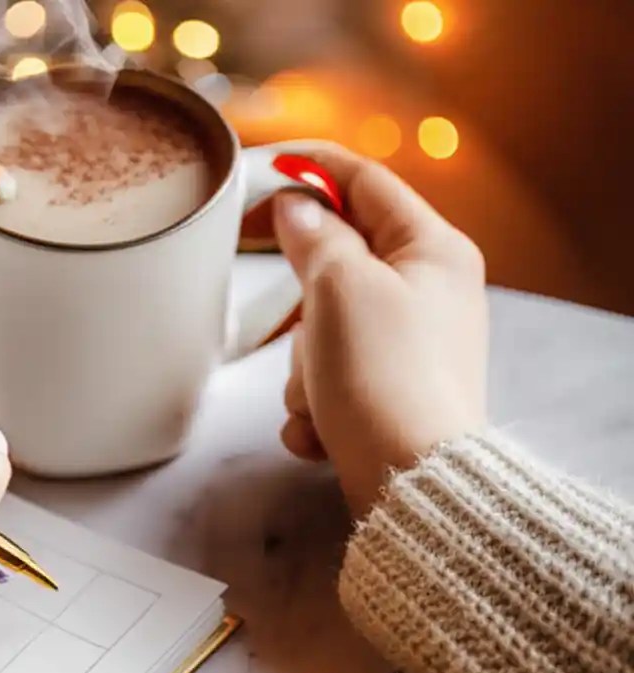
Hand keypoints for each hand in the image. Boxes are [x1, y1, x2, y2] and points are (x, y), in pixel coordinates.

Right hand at [271, 143, 488, 517]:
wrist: (411, 484)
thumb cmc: (385, 377)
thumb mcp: (341, 286)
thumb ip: (313, 236)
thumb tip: (297, 207)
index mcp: (433, 251)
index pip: (366, 181)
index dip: (311, 165)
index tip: (262, 165)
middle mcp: (429, 293)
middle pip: (337, 264)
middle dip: (301, 305)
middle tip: (291, 321)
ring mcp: (409, 347)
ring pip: (323, 330)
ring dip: (304, 367)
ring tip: (322, 397)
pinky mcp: (388, 394)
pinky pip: (329, 379)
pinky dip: (314, 404)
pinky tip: (324, 429)